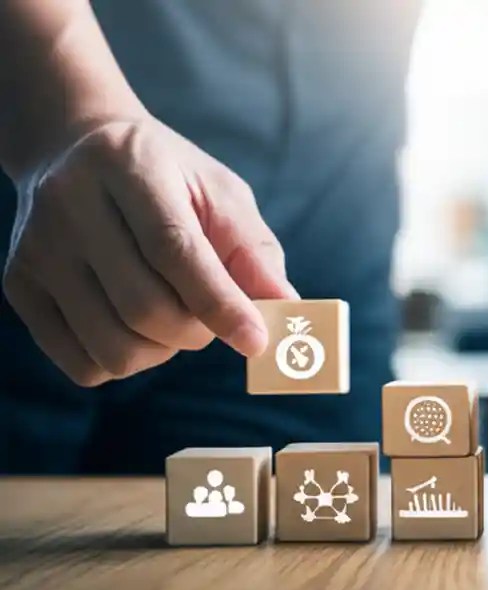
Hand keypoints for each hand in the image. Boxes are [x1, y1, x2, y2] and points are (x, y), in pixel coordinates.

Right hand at [3, 116, 297, 386]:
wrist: (73, 148)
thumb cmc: (168, 179)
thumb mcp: (221, 193)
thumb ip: (254, 251)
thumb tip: (284, 309)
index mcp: (128, 168)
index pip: (174, 251)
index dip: (220, 304)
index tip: (258, 341)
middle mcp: (69, 206)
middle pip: (145, 308)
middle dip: (198, 331)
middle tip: (213, 317)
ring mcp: (36, 250)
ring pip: (115, 347)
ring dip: (164, 351)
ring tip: (173, 317)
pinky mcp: (19, 286)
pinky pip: (84, 365)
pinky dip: (125, 363)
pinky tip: (135, 327)